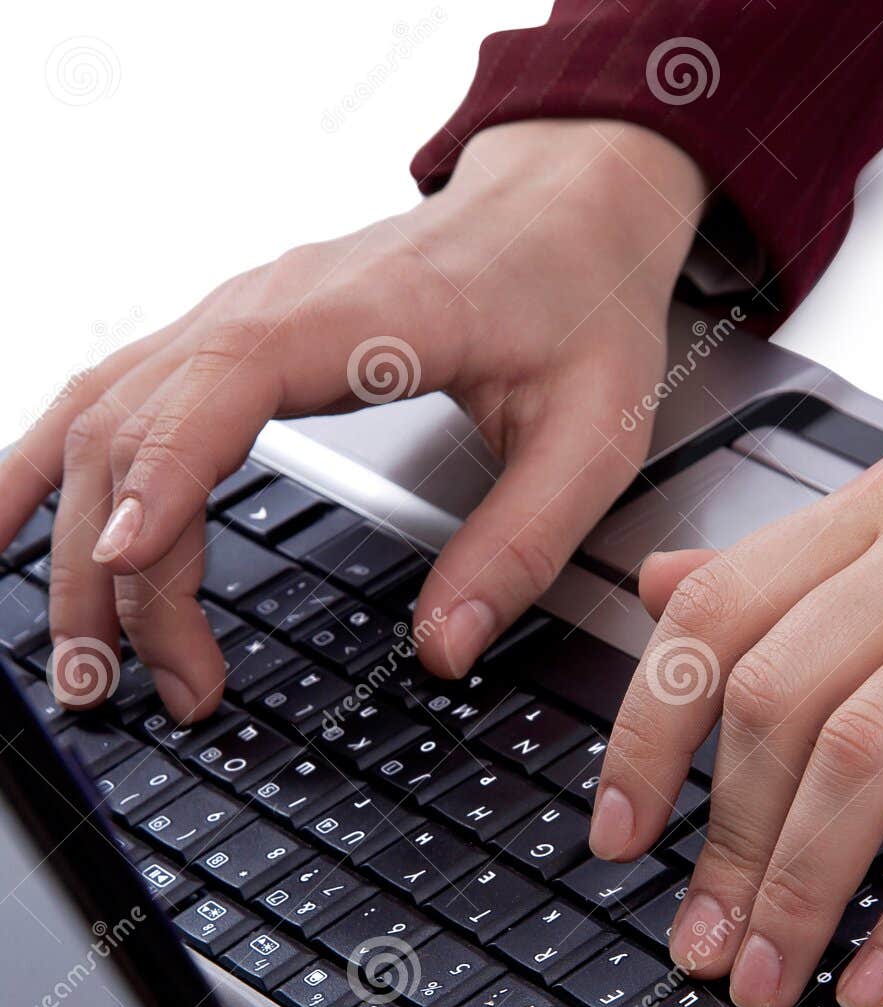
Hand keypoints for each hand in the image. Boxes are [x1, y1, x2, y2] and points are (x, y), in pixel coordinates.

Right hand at [0, 119, 705, 721]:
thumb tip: (443, 649)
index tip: (124, 564)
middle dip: (123, 570)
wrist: (564, 210)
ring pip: (106, 419)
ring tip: (80, 662)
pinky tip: (11, 530)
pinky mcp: (225, 342)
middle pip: (142, 426)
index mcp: (365, 317)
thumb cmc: (578, 304)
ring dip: (74, 541)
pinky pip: (108, 396)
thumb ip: (521, 542)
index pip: (227, 384)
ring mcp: (235, 317)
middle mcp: (273, 305)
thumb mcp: (595, 433)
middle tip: (148, 692)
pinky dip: (49, 464)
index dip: (166, 472)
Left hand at [591, 447, 882, 1006]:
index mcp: (879, 506)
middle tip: (704, 941)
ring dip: (799, 886)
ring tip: (770, 974)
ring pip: (863, 751)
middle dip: (727, 842)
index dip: (646, 735)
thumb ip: (793, 571)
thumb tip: (662, 593)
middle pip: (778, 695)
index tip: (621, 835)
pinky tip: (878, 975)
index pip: (715, 612)